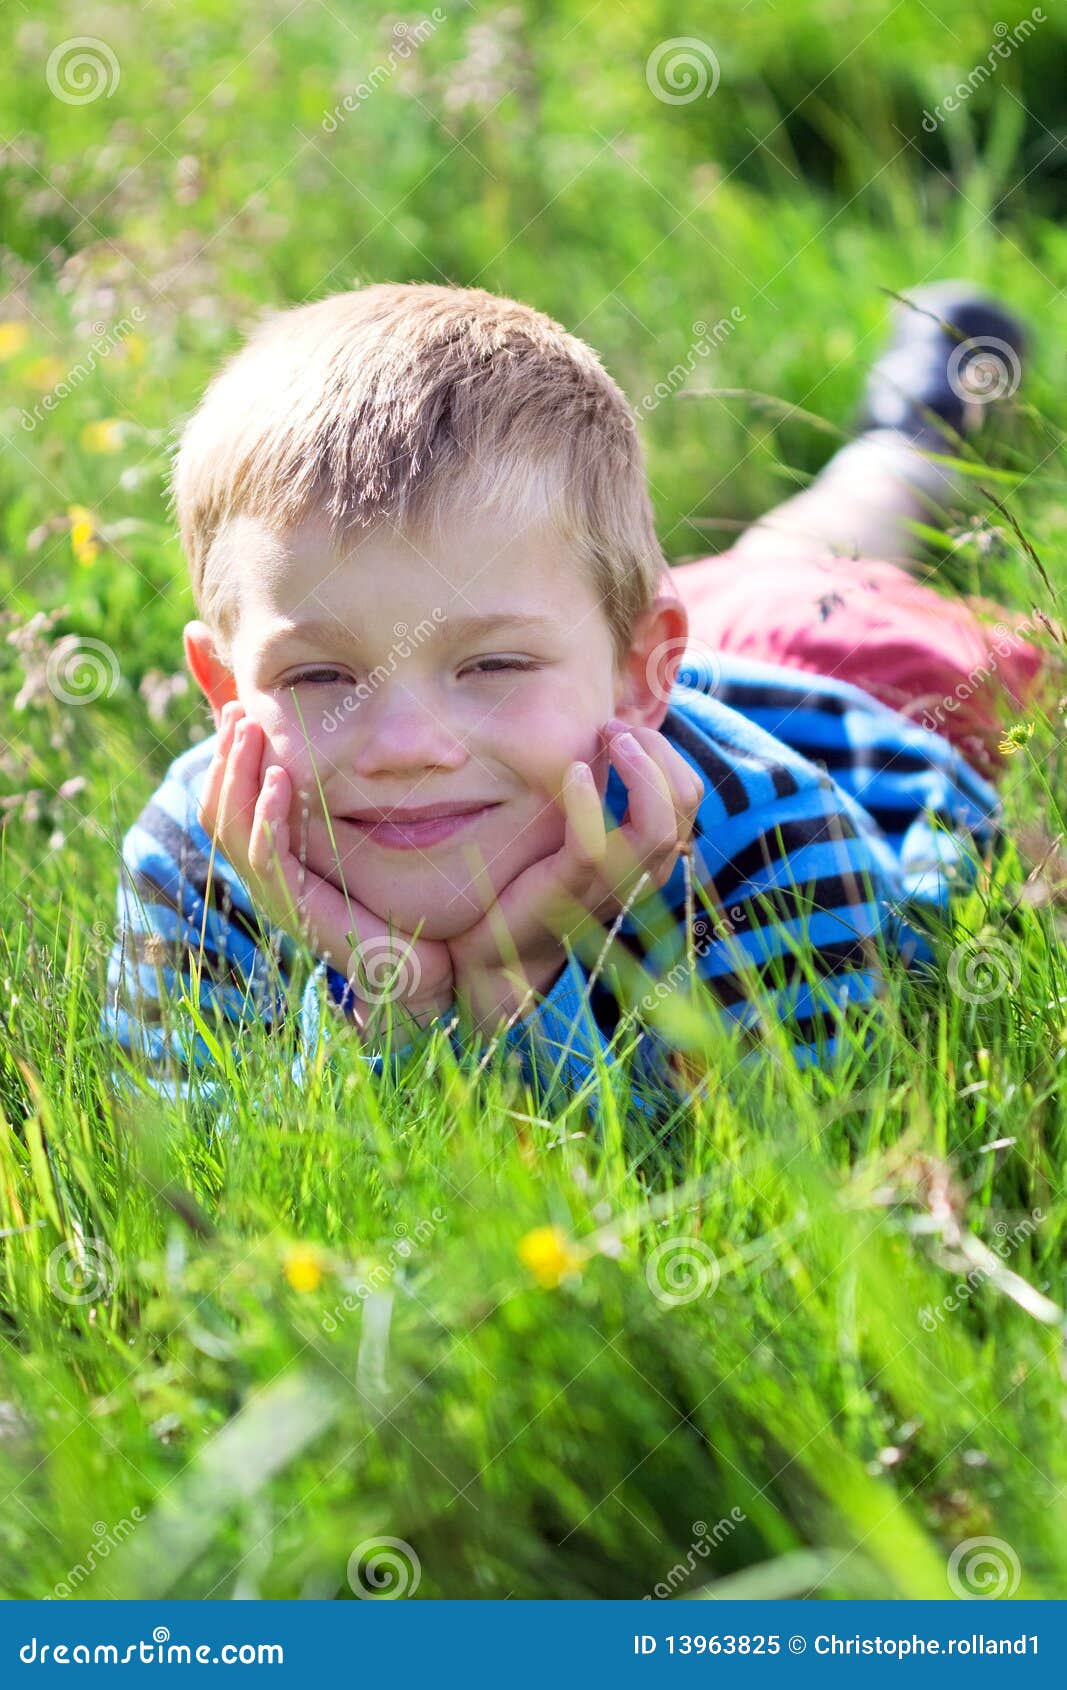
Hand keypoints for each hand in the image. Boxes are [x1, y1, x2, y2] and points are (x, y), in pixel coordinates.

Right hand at [197, 702, 454, 1030]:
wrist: (412, 967)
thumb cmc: (392, 907)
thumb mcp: (360, 841)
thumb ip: (341, 805)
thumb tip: (348, 753)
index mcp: (271, 859)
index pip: (226, 801)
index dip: (226, 756)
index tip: (237, 709)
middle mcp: (263, 877)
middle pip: (216, 810)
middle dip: (224, 755)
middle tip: (235, 711)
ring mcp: (274, 895)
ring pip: (230, 829)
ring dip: (238, 774)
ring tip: (249, 732)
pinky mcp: (296, 909)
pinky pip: (267, 856)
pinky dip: (269, 815)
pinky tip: (281, 781)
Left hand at [447, 723, 701, 1030]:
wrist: (497, 949)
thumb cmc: (535, 882)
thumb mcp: (577, 831)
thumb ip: (602, 797)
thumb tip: (610, 736)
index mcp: (651, 856)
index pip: (688, 793)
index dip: (661, 750)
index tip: (620, 729)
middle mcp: (644, 872)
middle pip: (686, 798)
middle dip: (655, 748)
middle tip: (613, 727)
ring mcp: (610, 883)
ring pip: (658, 822)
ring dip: (638, 767)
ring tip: (608, 737)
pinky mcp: (570, 889)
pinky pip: (595, 843)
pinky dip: (588, 800)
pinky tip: (574, 773)